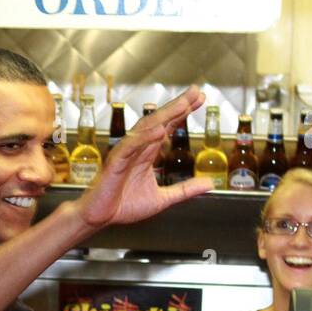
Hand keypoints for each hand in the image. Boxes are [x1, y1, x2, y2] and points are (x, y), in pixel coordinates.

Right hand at [74, 86, 210, 231]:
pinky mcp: (115, 163)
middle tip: (195, 92)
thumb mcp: (163, 199)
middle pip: (159, 121)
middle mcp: (137, 150)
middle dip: (178, 106)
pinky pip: (130, 147)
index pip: (167, 127)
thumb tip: (210, 183)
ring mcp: (126, 154)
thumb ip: (186, 190)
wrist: (101, 218)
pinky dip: (144, 138)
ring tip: (182, 105)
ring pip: (146, 129)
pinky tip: (159, 130)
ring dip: (164, 115)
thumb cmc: (123, 206)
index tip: (199, 100)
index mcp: (147, 155)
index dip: (182, 113)